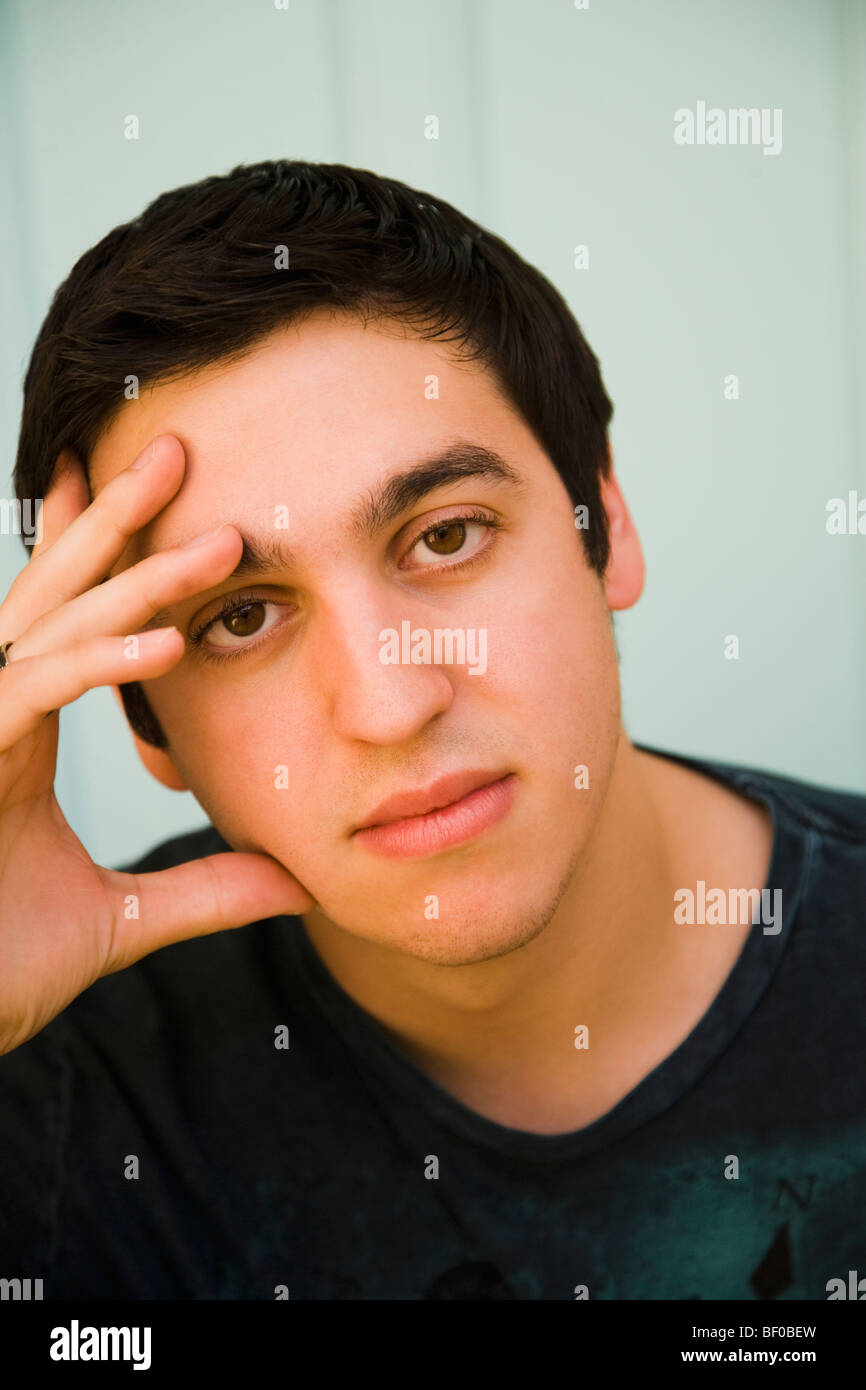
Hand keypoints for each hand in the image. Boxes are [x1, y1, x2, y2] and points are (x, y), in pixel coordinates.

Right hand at [0, 435, 312, 1054]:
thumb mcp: (121, 922)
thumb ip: (204, 892)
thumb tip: (290, 881)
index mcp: (18, 728)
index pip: (67, 622)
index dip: (105, 557)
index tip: (160, 499)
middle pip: (57, 596)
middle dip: (115, 520)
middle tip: (178, 449)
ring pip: (53, 630)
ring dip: (135, 581)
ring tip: (220, 540)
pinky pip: (32, 693)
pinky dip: (96, 666)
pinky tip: (166, 643)